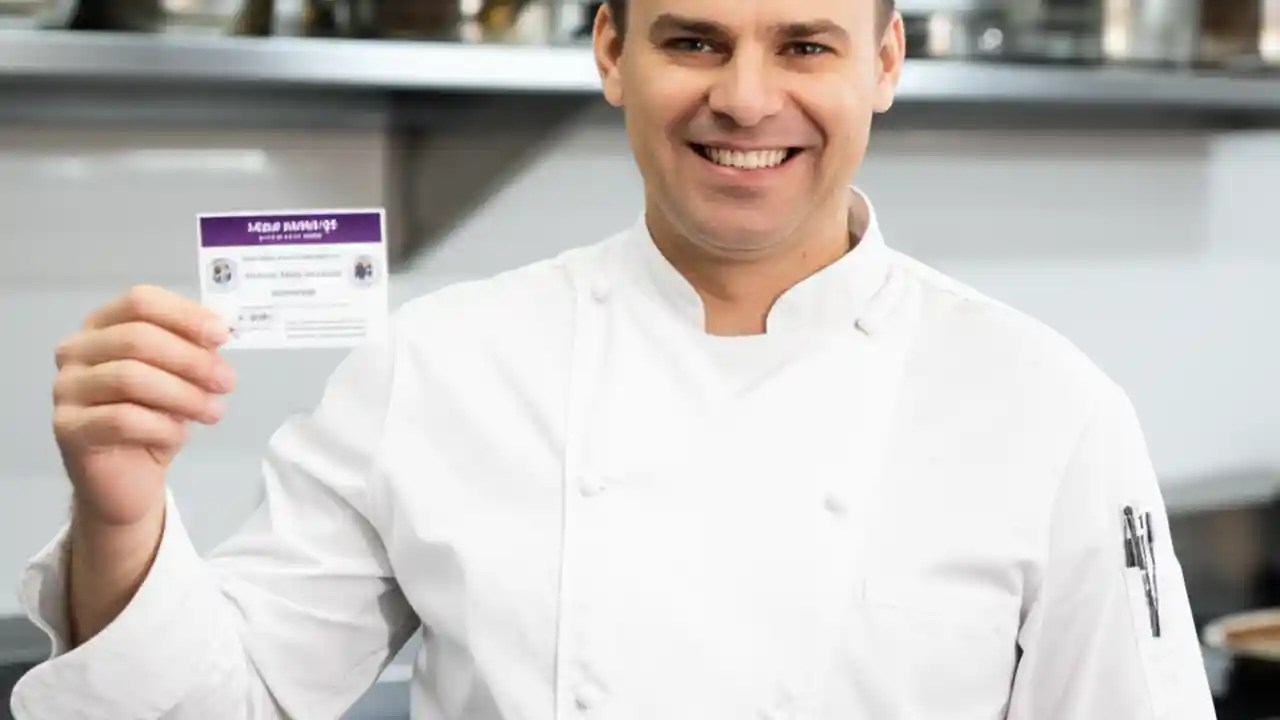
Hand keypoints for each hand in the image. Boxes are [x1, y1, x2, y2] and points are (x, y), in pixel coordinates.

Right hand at [52, 285, 235, 526]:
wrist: (125, 479)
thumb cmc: (152, 419)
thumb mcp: (180, 380)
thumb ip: (193, 352)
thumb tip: (217, 333)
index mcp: (102, 326)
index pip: (140, 302)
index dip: (183, 315)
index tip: (222, 335)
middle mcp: (76, 351)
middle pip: (137, 338)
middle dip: (191, 360)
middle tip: (227, 382)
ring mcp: (66, 388)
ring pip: (130, 377)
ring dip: (183, 394)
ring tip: (214, 412)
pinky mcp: (67, 427)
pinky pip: (122, 419)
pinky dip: (162, 426)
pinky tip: (180, 436)